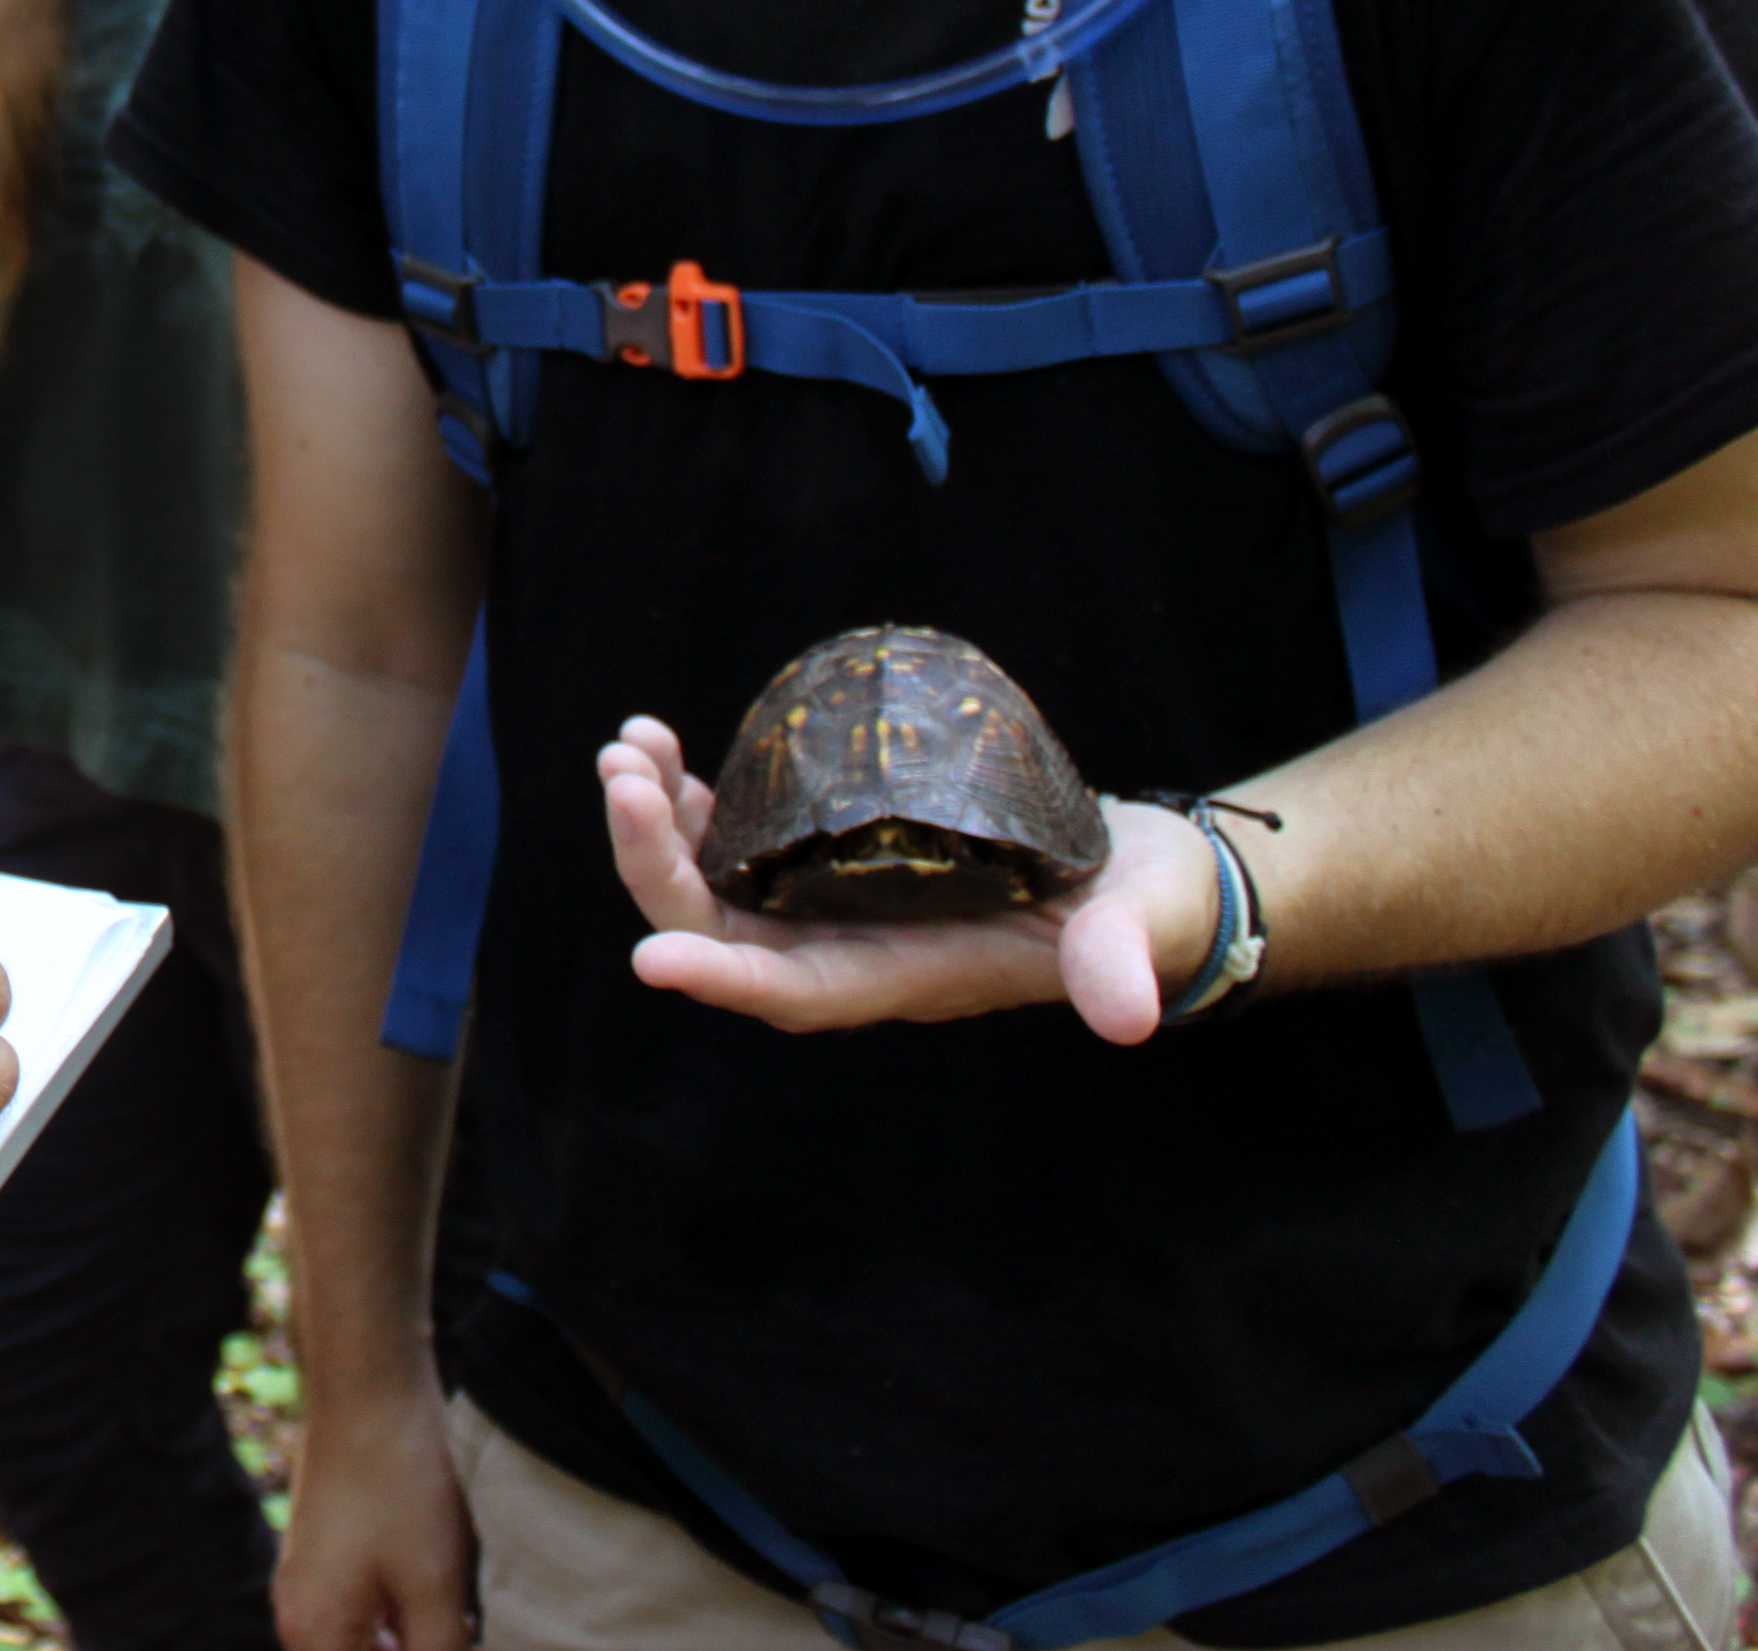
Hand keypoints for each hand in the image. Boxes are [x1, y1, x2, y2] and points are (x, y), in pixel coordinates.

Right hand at [273, 1375, 473, 1650]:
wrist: (367, 1386)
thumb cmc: (399, 1482)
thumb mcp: (434, 1586)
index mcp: (314, 1635)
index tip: (454, 1639)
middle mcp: (298, 1617)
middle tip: (465, 1630)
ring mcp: (307, 1584)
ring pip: (366, 1644)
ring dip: (412, 1642)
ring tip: (462, 1620)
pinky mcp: (322, 1558)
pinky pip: (362, 1614)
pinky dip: (402, 1619)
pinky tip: (444, 1601)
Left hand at [595, 719, 1220, 1042]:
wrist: (1131, 881)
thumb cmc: (1134, 911)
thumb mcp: (1135, 929)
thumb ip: (1118, 963)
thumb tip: (1126, 1014)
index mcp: (906, 976)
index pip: (800, 993)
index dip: (727, 979)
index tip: (651, 956)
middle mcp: (847, 946)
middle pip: (722, 927)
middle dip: (655, 863)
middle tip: (622, 774)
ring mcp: (829, 900)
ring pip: (710, 879)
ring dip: (654, 822)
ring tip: (626, 747)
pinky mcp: (829, 852)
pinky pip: (734, 835)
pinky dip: (688, 795)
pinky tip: (663, 743)